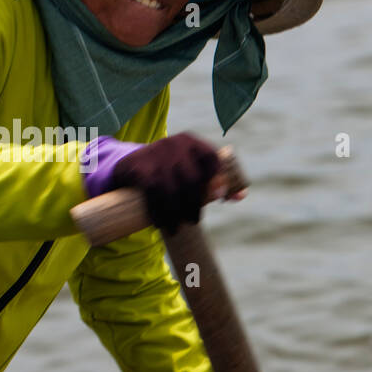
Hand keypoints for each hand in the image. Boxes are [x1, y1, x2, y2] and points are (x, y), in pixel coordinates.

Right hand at [108, 131, 231, 233]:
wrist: (130, 165)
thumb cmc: (169, 171)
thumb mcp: (189, 169)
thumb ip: (213, 180)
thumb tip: (241, 195)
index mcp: (191, 142)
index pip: (211, 157)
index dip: (218, 178)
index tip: (218, 198)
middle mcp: (174, 144)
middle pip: (192, 178)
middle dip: (194, 204)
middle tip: (194, 221)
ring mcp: (155, 154)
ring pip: (171, 189)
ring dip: (176, 213)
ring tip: (177, 228)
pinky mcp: (139, 167)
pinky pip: (152, 193)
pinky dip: (158, 212)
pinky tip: (161, 224)